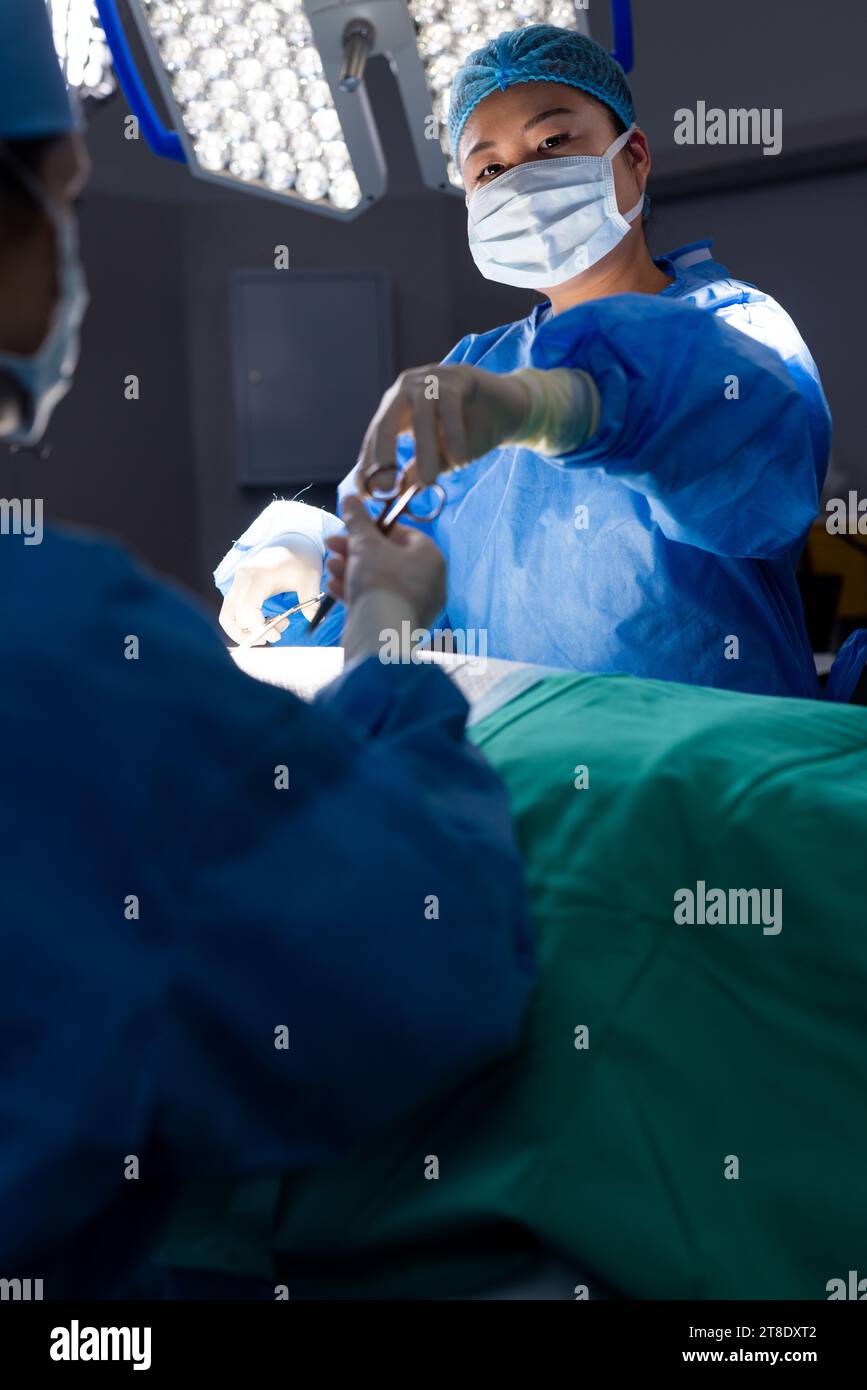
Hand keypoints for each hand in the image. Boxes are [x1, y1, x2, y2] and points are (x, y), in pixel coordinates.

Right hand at [218, 539, 323, 643]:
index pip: (247, 609)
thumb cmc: (301, 558)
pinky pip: (231, 610)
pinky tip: (264, 621)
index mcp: (258, 576)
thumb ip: (311, 603)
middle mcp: (242, 578)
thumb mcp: (310, 579)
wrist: (293, 540)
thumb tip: (314, 621)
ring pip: (228, 615)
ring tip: (269, 629)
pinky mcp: (238, 585)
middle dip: (254, 632)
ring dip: (243, 630)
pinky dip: (243, 622)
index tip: (277, 636)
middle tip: (276, 633)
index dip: (259, 628)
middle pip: (235, 616)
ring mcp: (237, 581)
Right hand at [326, 496, 445, 631]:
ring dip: (351, 569)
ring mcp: (415, 604)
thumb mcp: (365, 543)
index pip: (401, 532)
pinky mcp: (398, 622)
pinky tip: (333, 586)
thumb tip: (351, 497)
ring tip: (330, 566)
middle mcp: (428, 580)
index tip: (350, 527)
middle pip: (387, 556)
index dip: (372, 528)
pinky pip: (377, 599)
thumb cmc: (379, 581)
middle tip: (332, 545)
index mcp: (429, 556)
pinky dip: (356, 591)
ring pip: (379, 579)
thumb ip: (357, 520)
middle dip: (355, 550)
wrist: (379, 635)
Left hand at [356, 363, 530, 487]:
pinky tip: (461, 461)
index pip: (375, 439)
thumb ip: (421, 469)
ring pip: (421, 418)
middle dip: (384, 457)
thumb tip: (399, 493)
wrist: (510, 410)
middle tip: (387, 490)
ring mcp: (431, 380)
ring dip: (424, 453)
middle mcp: (407, 390)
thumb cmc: (471, 434)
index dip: (369, 467)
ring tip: (430, 482)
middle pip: (385, 423)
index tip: (370, 496)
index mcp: (396, 409)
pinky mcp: (457, 377)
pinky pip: (449, 409)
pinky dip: (453, 438)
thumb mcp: (442, 457)